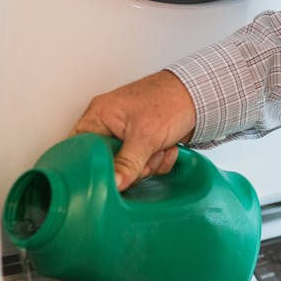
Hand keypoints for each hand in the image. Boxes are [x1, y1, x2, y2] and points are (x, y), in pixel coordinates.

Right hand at [71, 71, 196, 190]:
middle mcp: (109, 126)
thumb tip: (113, 184)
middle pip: (107, 163)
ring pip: (127, 168)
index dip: (93, 164)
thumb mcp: (145, 136)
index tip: (109, 174)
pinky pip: (143, 166)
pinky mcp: (143, 144)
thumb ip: (127, 163)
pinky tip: (167, 148)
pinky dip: (158, 162)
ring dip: (149, 164)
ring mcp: (126, 136)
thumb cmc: (169, 100)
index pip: (80, 148)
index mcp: (98, 116)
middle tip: (144, 156)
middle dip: (132, 165)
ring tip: (159, 147)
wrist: (200, 96)